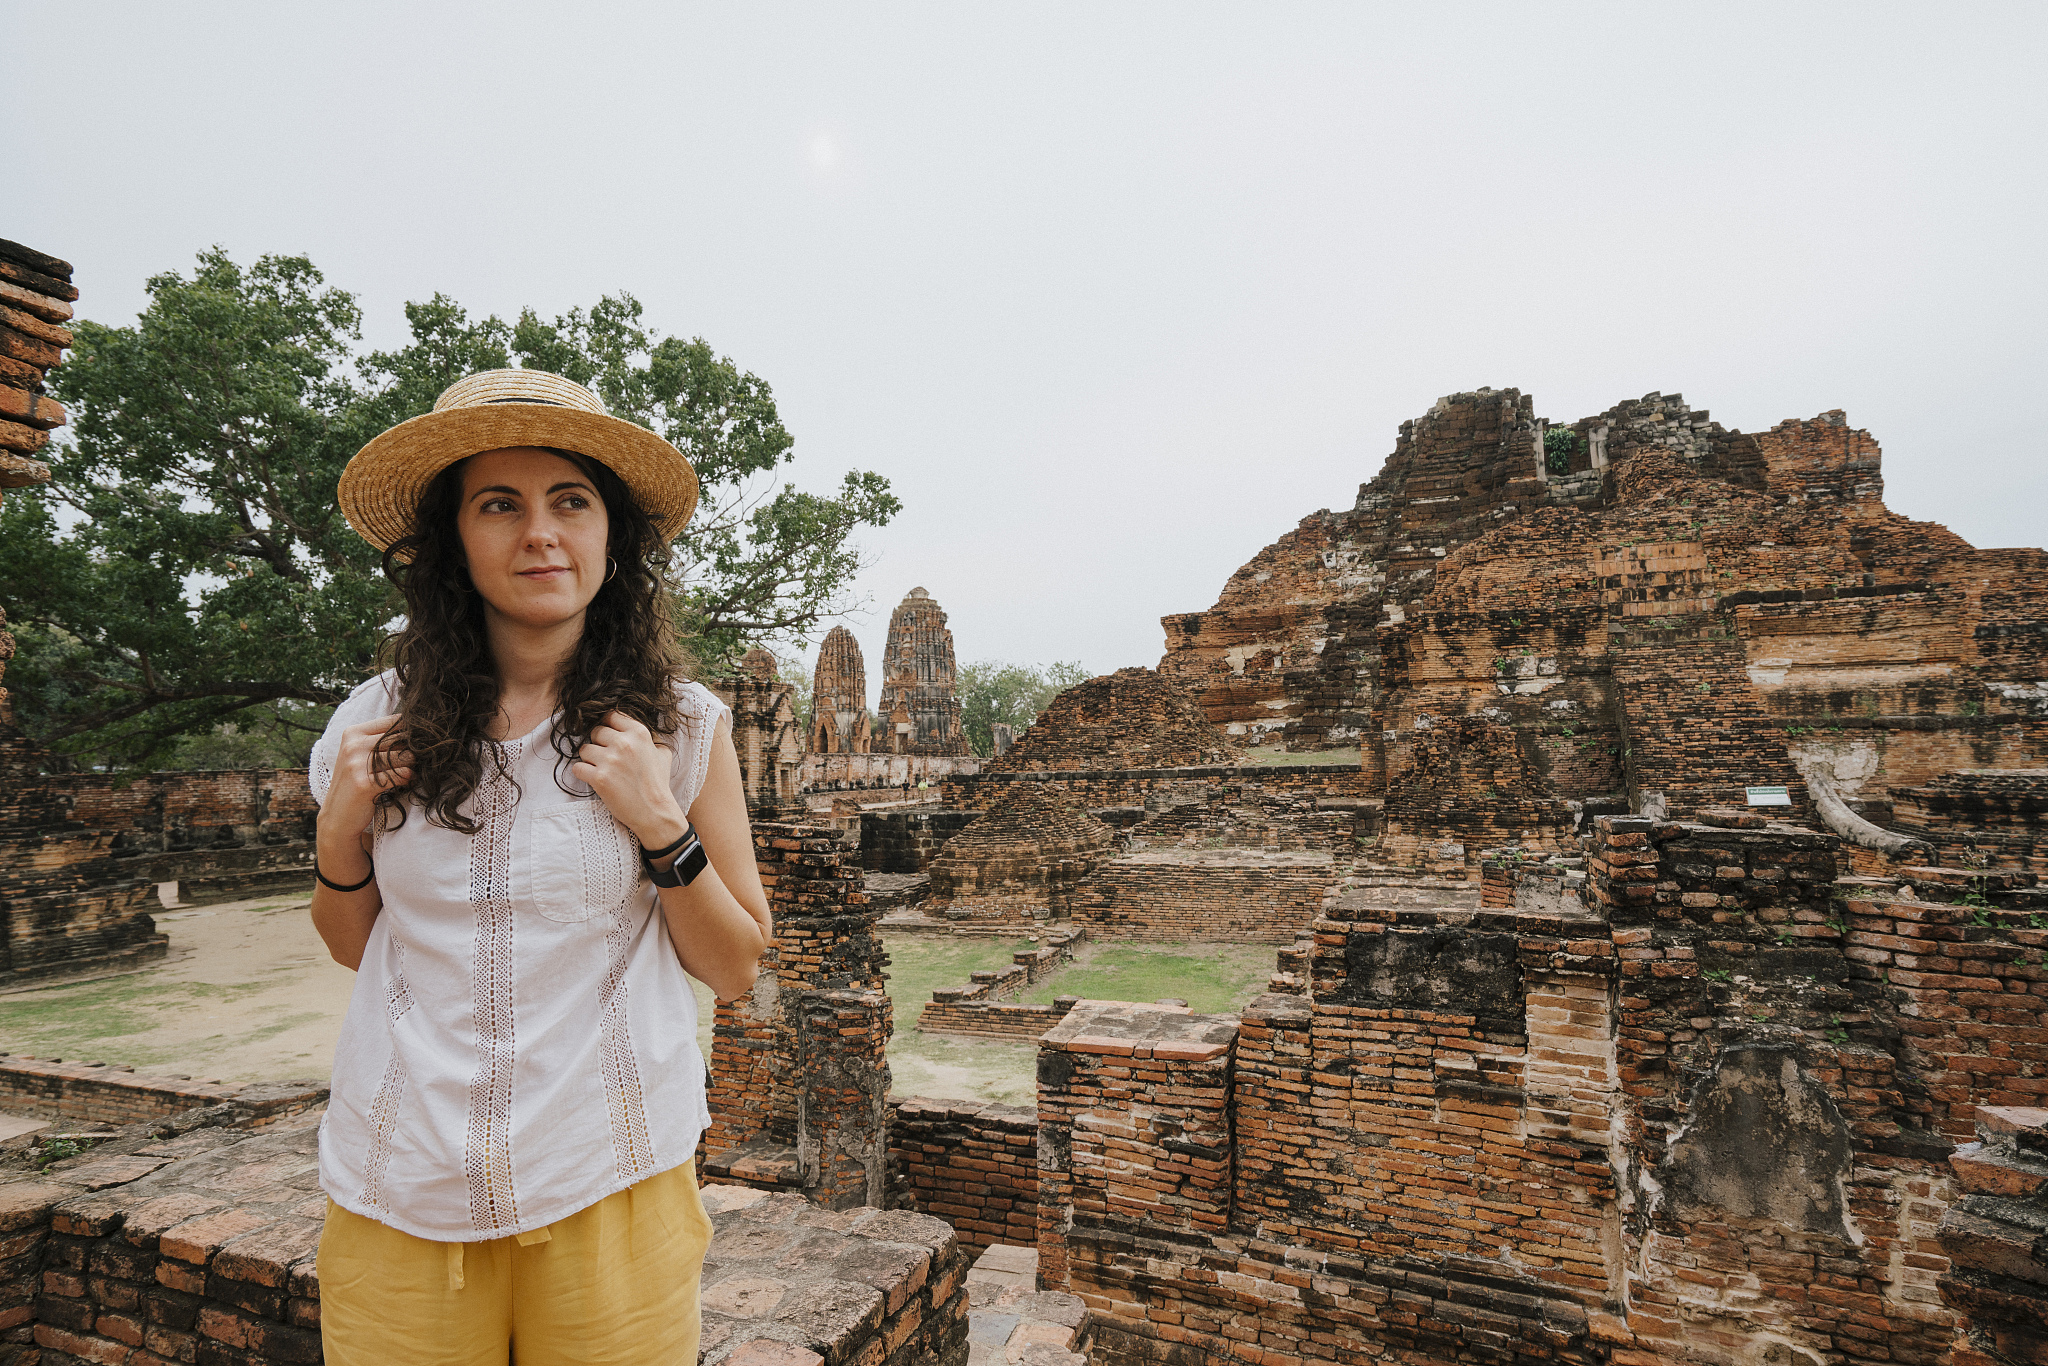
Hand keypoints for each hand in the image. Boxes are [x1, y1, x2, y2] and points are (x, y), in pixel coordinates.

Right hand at [319, 714, 411, 836]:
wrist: (336, 817)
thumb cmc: (356, 783)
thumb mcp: (361, 755)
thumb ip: (383, 740)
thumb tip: (419, 730)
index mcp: (353, 733)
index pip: (395, 721)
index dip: (411, 732)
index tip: (417, 743)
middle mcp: (353, 745)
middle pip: (402, 738)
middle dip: (413, 751)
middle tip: (414, 762)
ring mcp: (356, 764)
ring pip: (405, 756)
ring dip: (411, 767)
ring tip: (405, 773)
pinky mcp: (364, 784)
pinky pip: (401, 775)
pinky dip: (407, 780)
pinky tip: (402, 784)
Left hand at [571, 711, 682, 848]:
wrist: (655, 812)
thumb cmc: (658, 784)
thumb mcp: (662, 754)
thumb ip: (650, 739)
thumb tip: (636, 732)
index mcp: (639, 733)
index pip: (611, 716)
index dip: (607, 726)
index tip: (607, 736)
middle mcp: (624, 743)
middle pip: (595, 731)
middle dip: (598, 743)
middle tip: (606, 757)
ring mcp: (610, 760)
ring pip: (584, 749)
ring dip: (589, 759)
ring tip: (600, 769)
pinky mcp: (599, 778)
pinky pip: (577, 767)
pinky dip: (582, 773)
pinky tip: (592, 778)